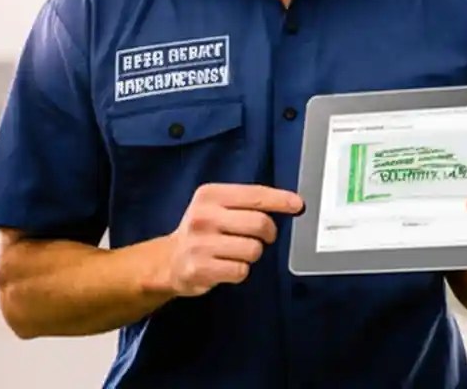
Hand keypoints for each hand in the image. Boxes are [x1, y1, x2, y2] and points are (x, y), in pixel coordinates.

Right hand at [164, 183, 303, 297]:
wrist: (168, 261)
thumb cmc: (203, 231)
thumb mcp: (216, 206)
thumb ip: (247, 202)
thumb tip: (290, 203)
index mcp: (209, 195)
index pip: (254, 195)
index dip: (280, 200)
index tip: (298, 205)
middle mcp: (203, 217)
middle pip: (259, 223)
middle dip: (269, 233)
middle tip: (264, 236)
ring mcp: (200, 244)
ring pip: (253, 250)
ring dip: (253, 254)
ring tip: (236, 252)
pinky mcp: (200, 269)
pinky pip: (241, 270)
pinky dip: (240, 270)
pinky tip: (226, 265)